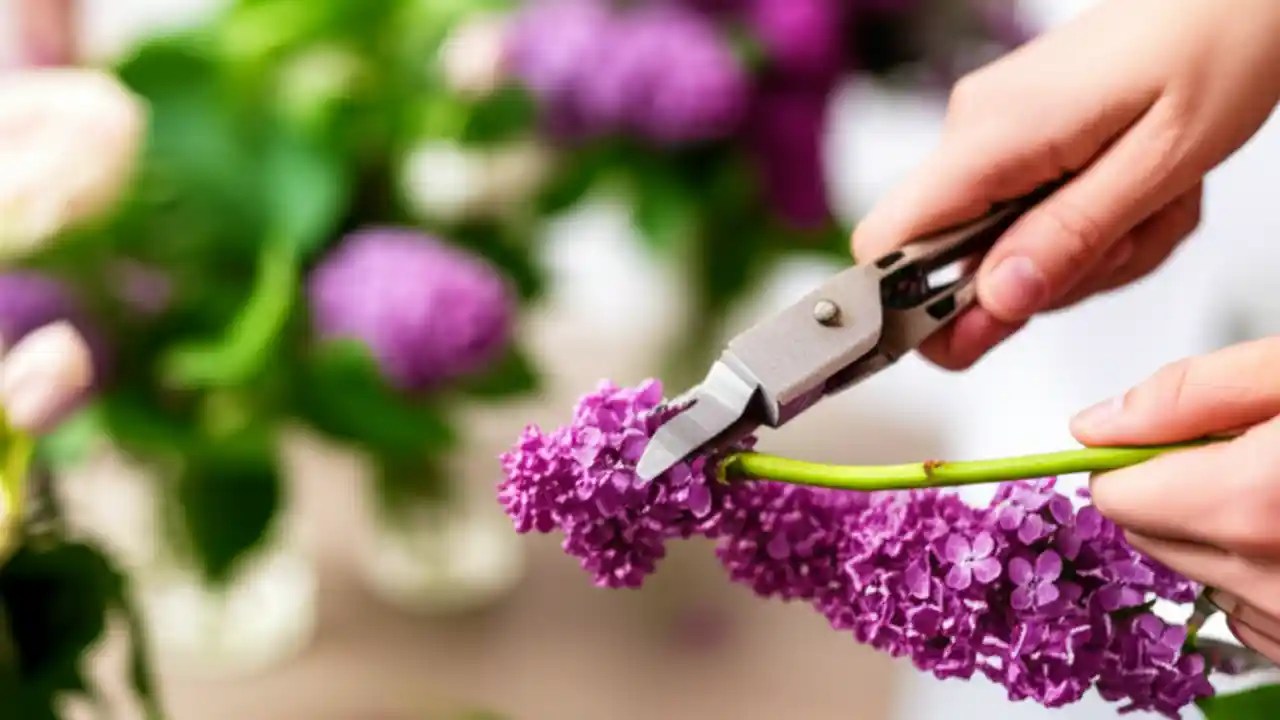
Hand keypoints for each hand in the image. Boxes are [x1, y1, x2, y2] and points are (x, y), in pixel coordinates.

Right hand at [852, 0, 1279, 369]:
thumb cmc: (1215, 48)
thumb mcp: (1158, 164)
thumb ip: (1070, 238)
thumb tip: (996, 301)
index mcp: (993, 136)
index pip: (887, 244)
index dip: (911, 309)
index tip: (976, 337)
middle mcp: (974, 131)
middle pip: (954, 261)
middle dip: (1042, 281)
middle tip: (1121, 250)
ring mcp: (991, 133)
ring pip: (1001, 245)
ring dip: (1080, 253)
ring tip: (1146, 211)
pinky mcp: (1016, 137)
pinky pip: (1026, 215)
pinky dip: (1084, 226)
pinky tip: (1134, 197)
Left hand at [1070, 338, 1279, 662]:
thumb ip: (1188, 395)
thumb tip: (1094, 425)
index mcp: (1252, 503)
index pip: (1115, 497)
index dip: (1134, 460)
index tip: (1164, 440)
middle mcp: (1269, 577)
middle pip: (1148, 537)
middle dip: (1176, 493)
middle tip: (1244, 453)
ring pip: (1197, 574)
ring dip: (1221, 535)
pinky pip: (1249, 611)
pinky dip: (1260, 573)